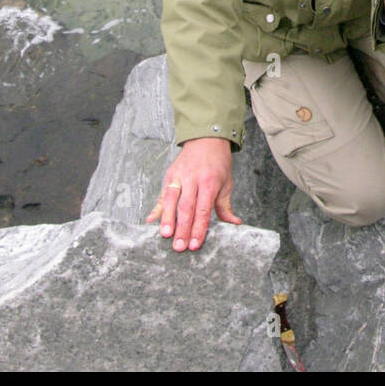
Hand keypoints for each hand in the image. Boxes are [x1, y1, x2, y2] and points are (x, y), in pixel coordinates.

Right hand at [146, 136, 241, 250]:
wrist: (207, 138)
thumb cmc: (218, 163)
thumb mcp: (226, 183)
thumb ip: (225, 205)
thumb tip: (234, 223)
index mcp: (209, 183)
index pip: (203, 210)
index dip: (199, 228)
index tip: (195, 244)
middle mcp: (193, 180)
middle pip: (186, 208)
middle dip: (182, 229)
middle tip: (179, 247)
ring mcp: (179, 177)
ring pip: (171, 200)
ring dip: (167, 220)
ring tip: (165, 236)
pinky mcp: (170, 175)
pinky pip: (162, 194)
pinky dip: (156, 208)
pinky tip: (150, 220)